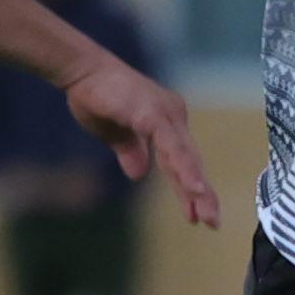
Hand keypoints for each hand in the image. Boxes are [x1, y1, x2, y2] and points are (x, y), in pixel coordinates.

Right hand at [67, 59, 219, 228]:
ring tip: (206, 212)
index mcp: (166, 122)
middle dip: (201, 194)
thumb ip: (131, 151)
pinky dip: (183, 168)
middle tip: (213, 223)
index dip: (189, 188)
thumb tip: (139, 174)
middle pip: (190, 161)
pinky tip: (193, 187)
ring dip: (196, 186)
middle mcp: (172, 117)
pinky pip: (172, 146)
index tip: (198, 215)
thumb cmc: (96, 96)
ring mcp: (165, 114)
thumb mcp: (115, 134)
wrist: (82, 71)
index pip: (182, 161)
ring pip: (185, 156)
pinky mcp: (153, 114)